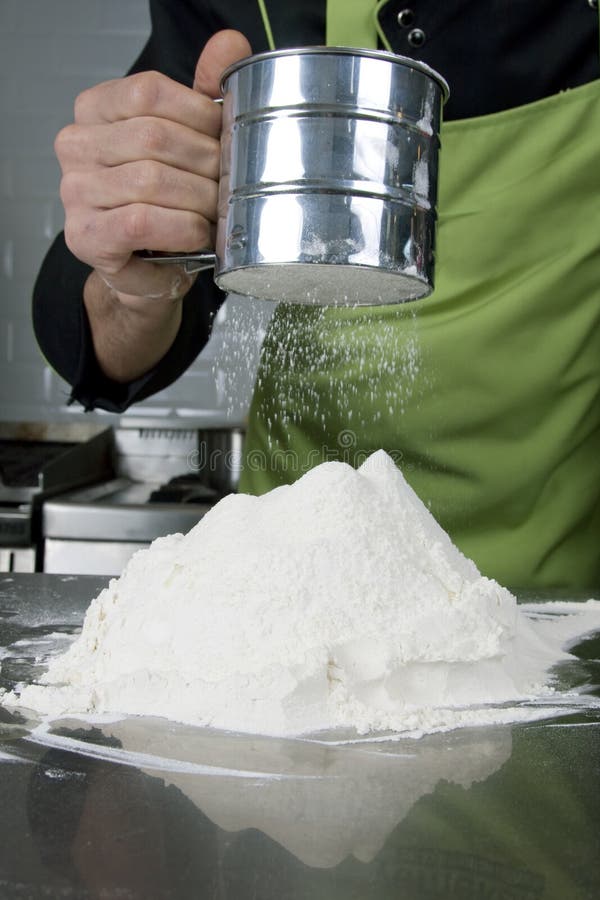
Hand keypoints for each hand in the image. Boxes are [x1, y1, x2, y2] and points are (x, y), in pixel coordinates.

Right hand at [56, 30, 250, 302]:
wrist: (149, 271)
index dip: (199, 116)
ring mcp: (75, 191)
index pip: (148, 93)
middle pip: (154, 138)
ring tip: (216, 215)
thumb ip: (203, 95)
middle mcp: (76, 146)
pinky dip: (182, 227)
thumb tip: (230, 45)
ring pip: (151, 180)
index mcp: (95, 110)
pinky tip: (198, 235)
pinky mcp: (86, 235)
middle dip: (206, 165)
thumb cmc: (167, 205)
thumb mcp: (187, 143)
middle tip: (229, 187)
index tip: (224, 142)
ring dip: (199, 201)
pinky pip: (143, 220)